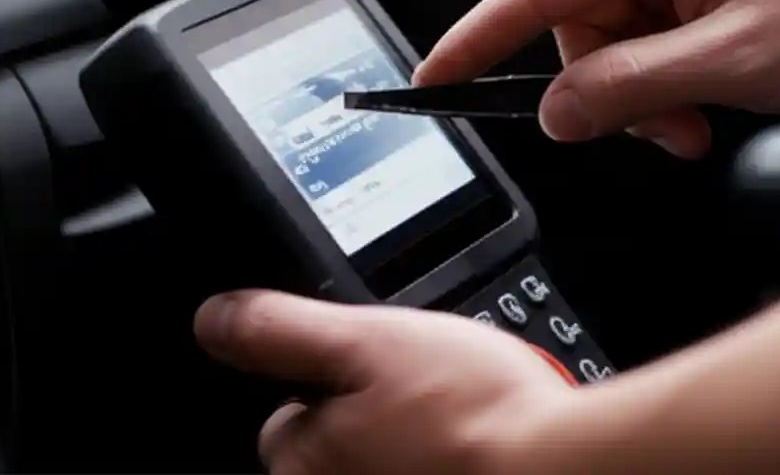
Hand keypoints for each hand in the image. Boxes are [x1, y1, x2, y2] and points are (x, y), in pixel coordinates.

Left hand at [193, 289, 575, 474]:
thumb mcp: (363, 339)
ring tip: (461, 413)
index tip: (371, 371)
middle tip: (427, 389)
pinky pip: (430, 467)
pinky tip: (478, 444)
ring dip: (416, 436)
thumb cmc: (470, 413)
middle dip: (375, 415)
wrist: (564, 465)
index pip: (285, 425)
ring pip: (389, 460)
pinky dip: (449, 459)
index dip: (329, 384)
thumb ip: (279, 331)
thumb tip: (215, 320)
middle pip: (338, 449)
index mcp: (304, 466)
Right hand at [415, 0, 779, 157]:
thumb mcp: (725, 65)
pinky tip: (704, 95)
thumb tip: (556, 112)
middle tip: (659, 130)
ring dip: (646, 90)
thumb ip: (625, 92)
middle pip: (581, 22)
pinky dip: (668, 75)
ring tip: (697, 118)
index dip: (479, 37)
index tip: (433, 74)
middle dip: (612, 88)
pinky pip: (651, 30)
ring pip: (616, 36)